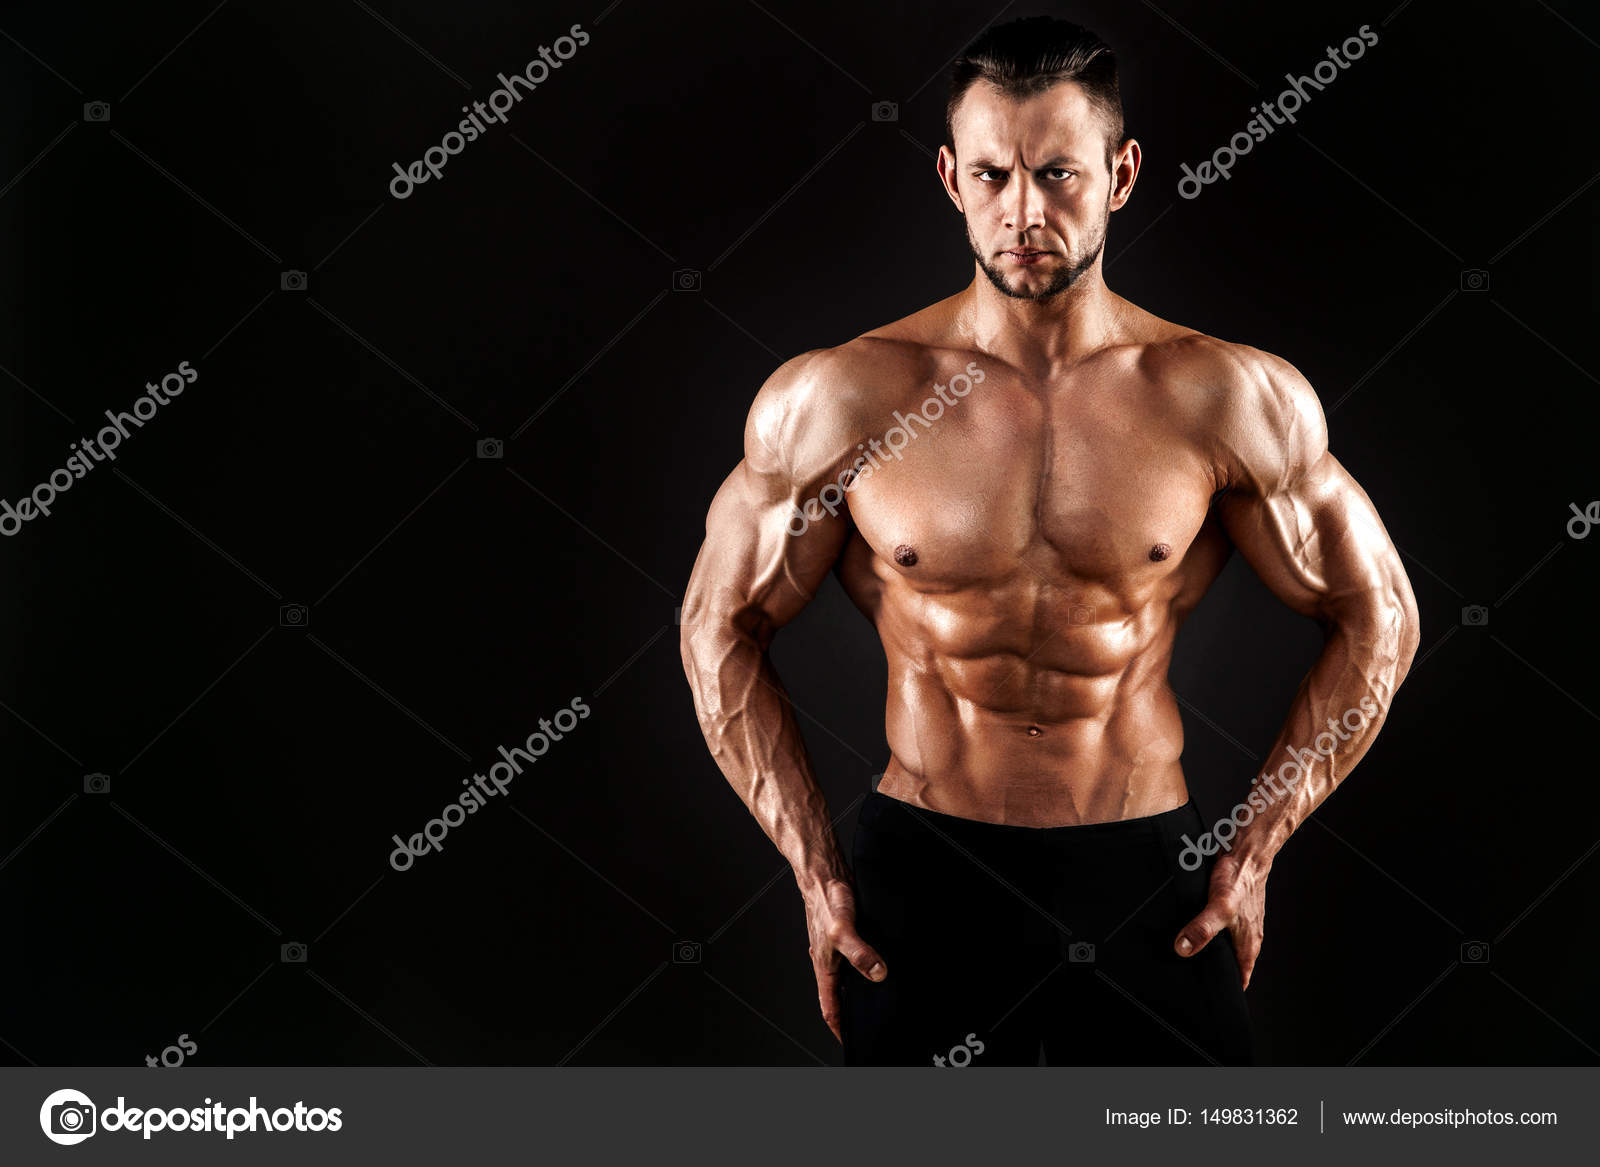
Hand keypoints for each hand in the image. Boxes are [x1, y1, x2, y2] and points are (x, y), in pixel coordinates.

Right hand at [800, 876, 886, 1040]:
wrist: (825, 874)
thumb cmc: (825, 902)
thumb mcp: (842, 932)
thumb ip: (860, 954)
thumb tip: (879, 974)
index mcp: (824, 967)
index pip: (830, 1008)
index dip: (839, 1027)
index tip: (851, 1040)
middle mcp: (830, 960)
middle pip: (840, 994)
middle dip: (853, 1010)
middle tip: (872, 1020)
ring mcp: (839, 947)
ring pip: (851, 975)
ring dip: (863, 986)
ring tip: (881, 996)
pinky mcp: (850, 933)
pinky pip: (860, 955)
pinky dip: (870, 963)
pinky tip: (884, 962)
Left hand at [1173, 852, 1267, 989]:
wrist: (1245, 851)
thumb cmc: (1239, 880)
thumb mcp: (1220, 907)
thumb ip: (1203, 929)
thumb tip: (1184, 949)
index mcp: (1248, 946)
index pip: (1239, 980)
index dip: (1225, 989)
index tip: (1205, 995)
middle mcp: (1246, 938)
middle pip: (1232, 965)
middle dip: (1214, 973)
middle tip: (1190, 977)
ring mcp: (1240, 924)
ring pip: (1225, 947)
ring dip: (1209, 951)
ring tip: (1188, 956)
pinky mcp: (1230, 910)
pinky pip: (1218, 929)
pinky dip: (1206, 932)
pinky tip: (1191, 928)